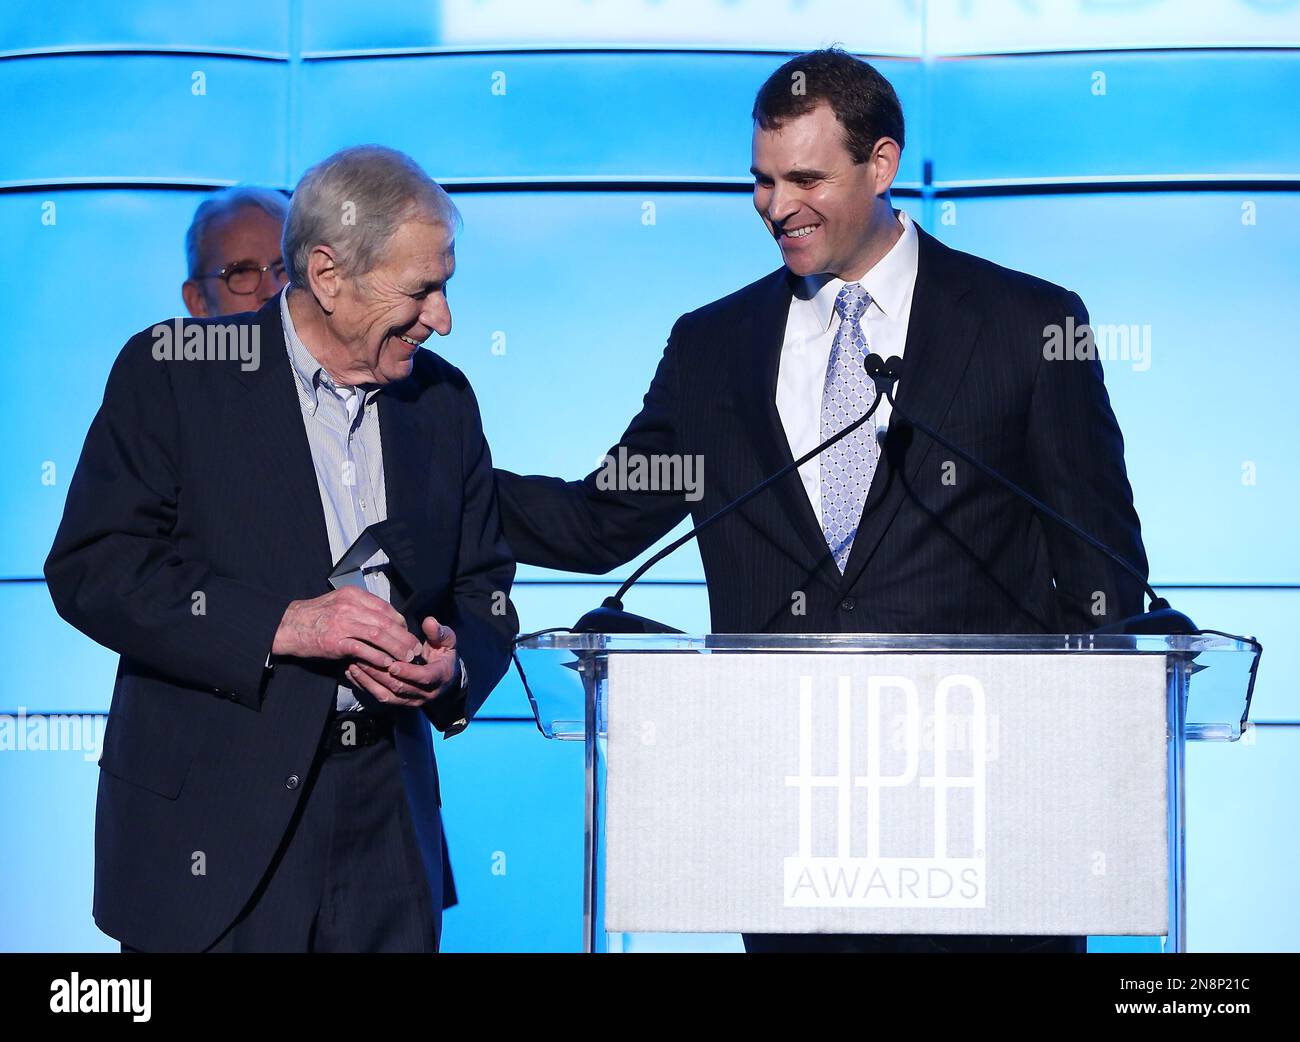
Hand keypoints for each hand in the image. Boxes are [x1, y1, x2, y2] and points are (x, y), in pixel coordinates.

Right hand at [272, 586, 421, 669]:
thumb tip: (386, 618)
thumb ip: (361, 608)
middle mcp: (349, 606)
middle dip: (404, 637)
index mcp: (353, 595)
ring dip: (396, 648)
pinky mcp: (335, 642)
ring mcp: (342, 624)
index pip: (386, 608)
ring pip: (378, 636)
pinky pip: (362, 650)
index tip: (408, 633)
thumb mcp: (339, 602)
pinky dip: (377, 657)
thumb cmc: (315, 616)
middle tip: (415, 649)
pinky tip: (387, 663)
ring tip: (407, 658)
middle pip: (386, 622)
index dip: (401, 622)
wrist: (287, 625)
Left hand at [347, 616, 459, 707]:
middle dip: (381, 673)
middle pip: (400, 687)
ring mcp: (411, 700)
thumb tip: (429, 622)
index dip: (408, 672)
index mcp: (440, 677)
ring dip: (370, 680)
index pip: (424, 677)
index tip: (392, 664)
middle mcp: (426, 693)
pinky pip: (380, 697)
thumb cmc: (443, 653)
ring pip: (387, 694)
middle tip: (364, 658)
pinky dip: (365, 686)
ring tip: (355, 663)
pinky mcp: (399, 702)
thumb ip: (438, 632)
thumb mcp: (446, 640)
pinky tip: (353, 673)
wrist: (444, 675)